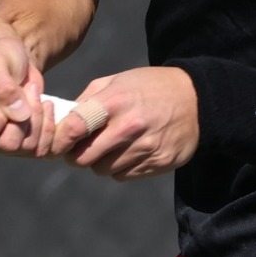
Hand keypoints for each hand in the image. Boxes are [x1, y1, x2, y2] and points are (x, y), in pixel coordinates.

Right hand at [0, 23, 53, 155]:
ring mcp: (1, 145)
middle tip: (28, 88)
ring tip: (34, 92)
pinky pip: (46, 149)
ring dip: (41, 116)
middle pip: (8, 145)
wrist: (17, 60)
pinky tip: (62, 111)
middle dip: (26, 114)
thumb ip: (2, 86)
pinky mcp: (23, 144)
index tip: (8, 94)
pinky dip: (61, 131)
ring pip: (29, 147)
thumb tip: (19, 114)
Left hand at [52, 67, 198, 180]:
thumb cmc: (150, 87)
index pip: (74, 127)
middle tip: (79, 148)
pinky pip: (123, 176)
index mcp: (116, 101)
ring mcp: (145, 148)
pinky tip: (127, 152)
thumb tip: (62, 121)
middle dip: (76, 155)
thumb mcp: (117, 80)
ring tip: (109, 147)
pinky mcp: (157, 163)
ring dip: (99, 162)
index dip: (61, 137)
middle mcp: (130, 127)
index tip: (60, 139)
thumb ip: (87, 100)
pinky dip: (119, 168)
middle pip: (84, 158)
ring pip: (102, 170)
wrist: (196, 100)